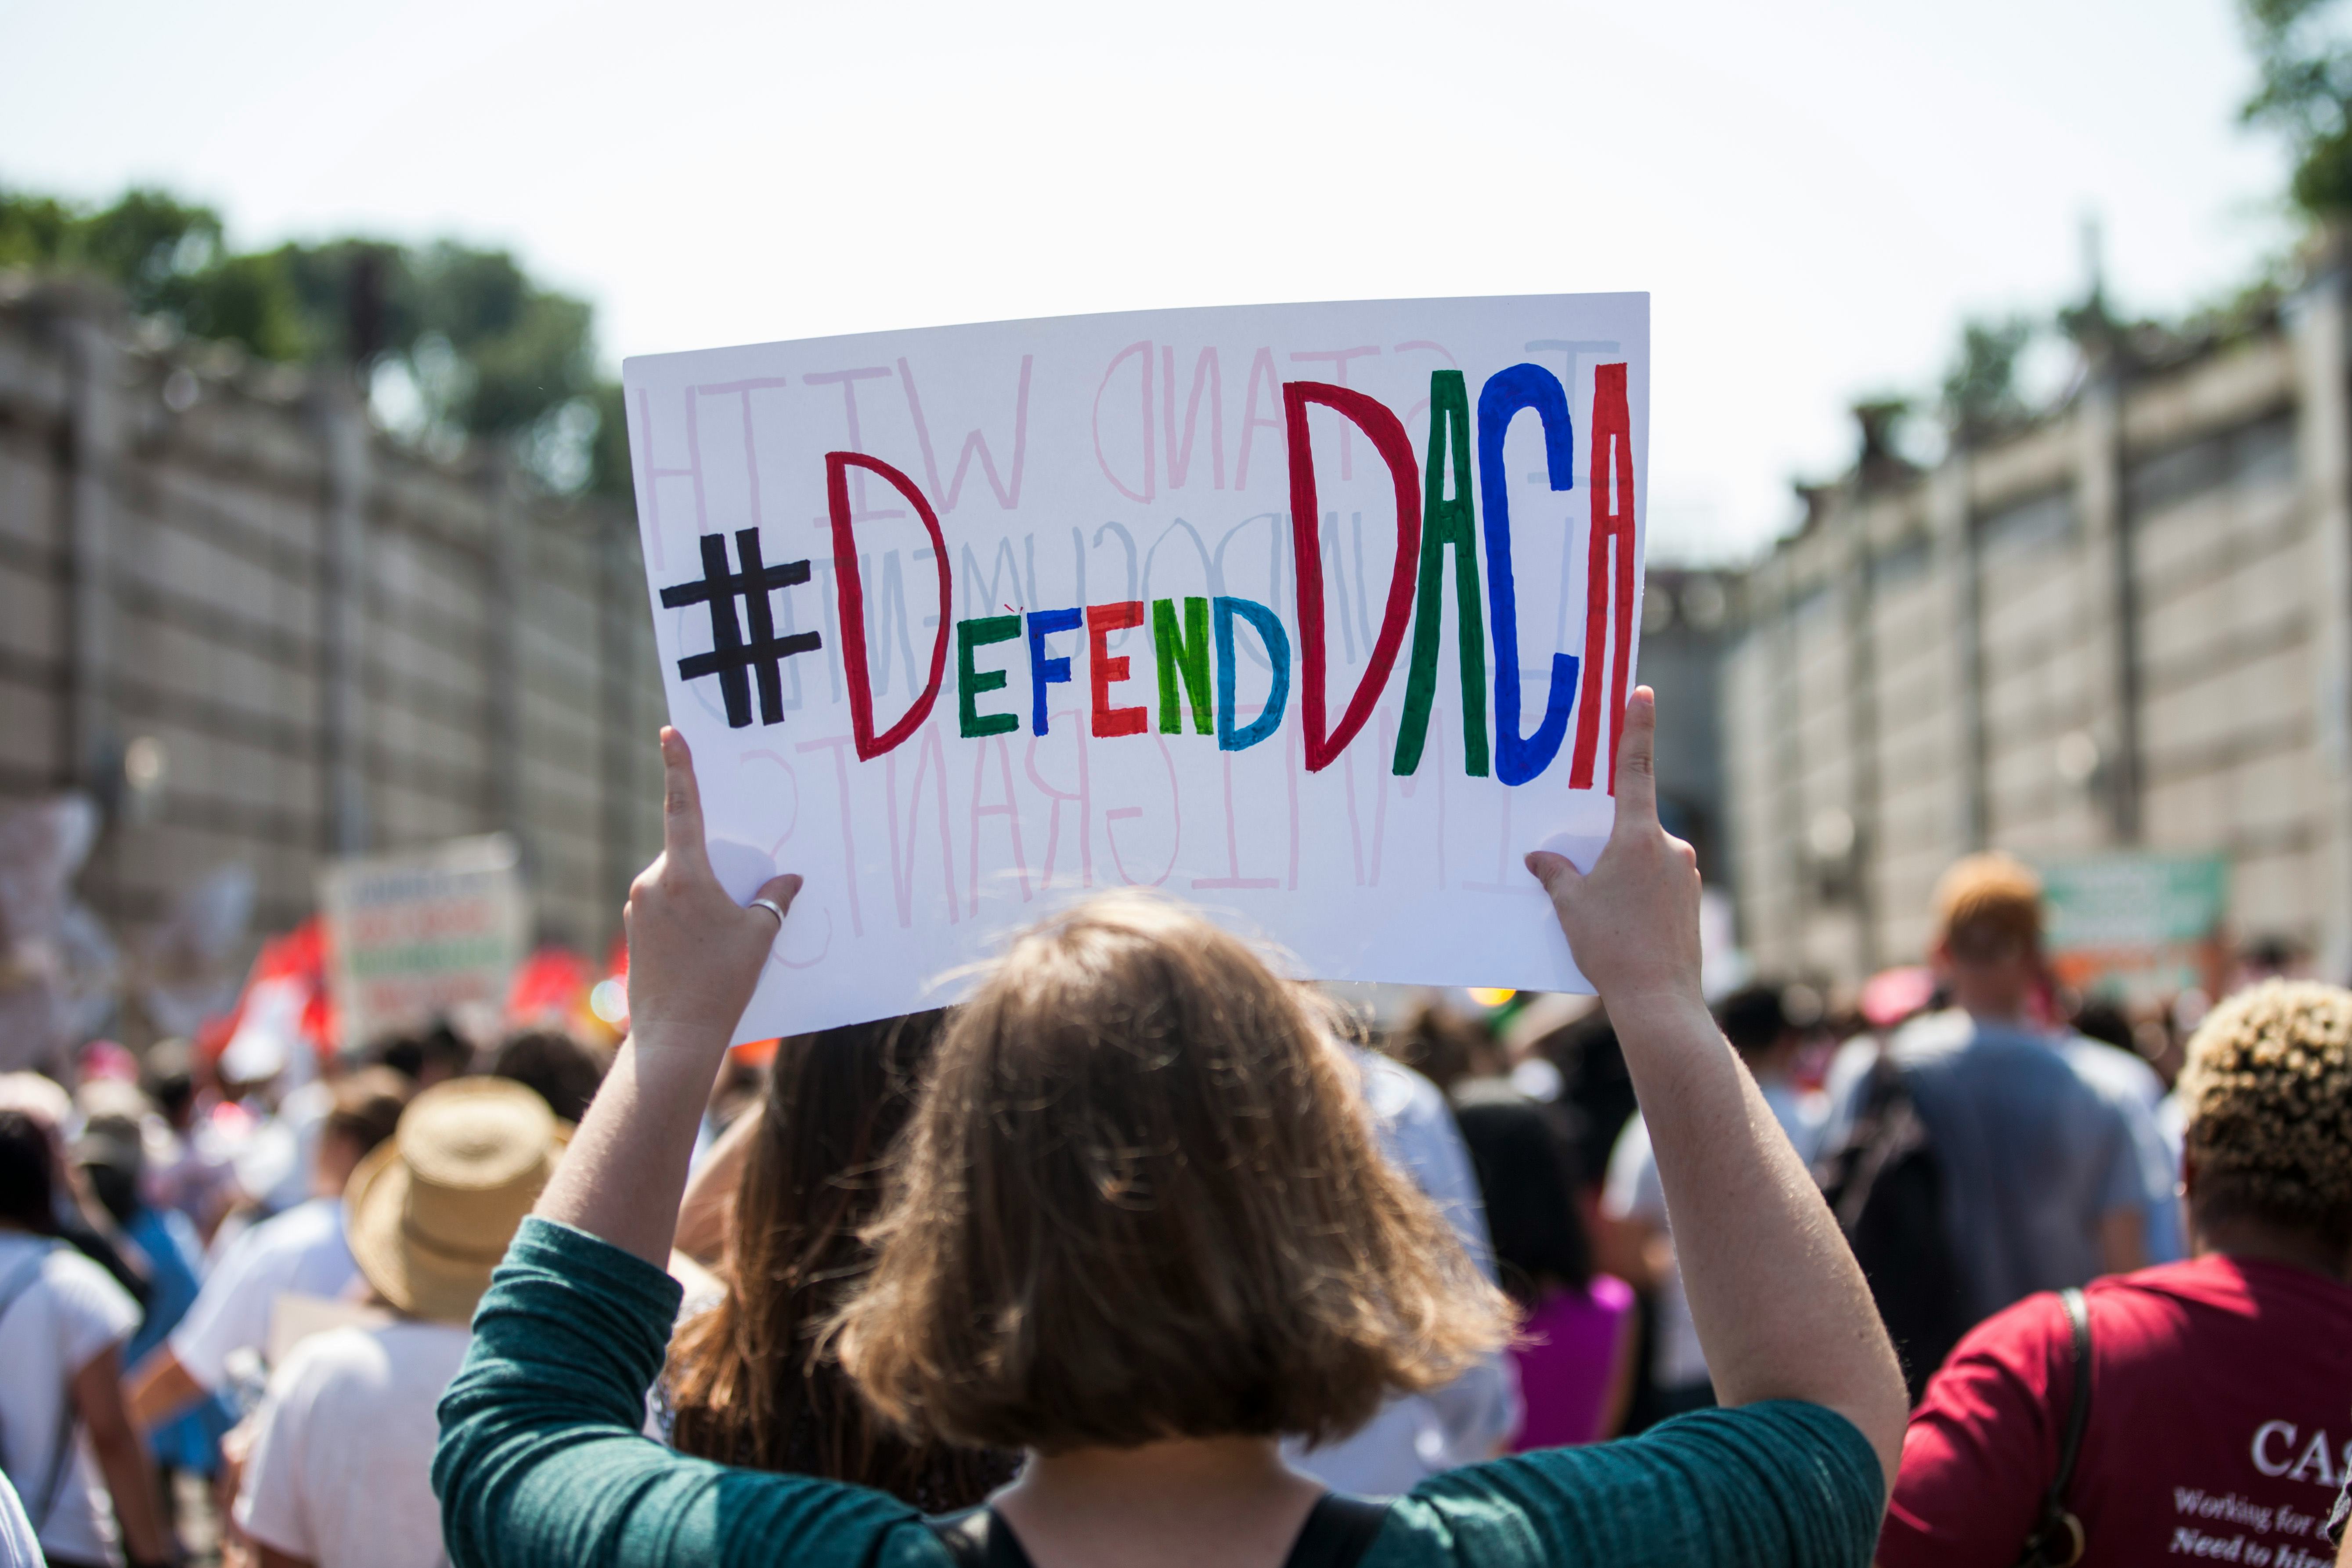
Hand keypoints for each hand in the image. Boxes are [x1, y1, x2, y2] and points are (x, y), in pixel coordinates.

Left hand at [623, 728, 800, 1048]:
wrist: (674, 1036)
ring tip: (726, 932)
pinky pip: (665, 905)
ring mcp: (637, 908)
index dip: (680, 767)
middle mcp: (651, 884)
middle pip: (686, 852)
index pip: (682, 808)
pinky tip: (708, 945)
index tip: (670, 733)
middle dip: (714, 862)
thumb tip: (787, 879)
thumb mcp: (759, 937)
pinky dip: (688, 913)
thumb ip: (774, 899)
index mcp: (682, 875)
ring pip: (676, 881)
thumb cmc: (720, 983)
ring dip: (701, 892)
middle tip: (741, 888)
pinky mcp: (634, 931)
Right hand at [1524, 688, 1702, 1012]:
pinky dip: (1637, 894)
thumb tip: (1542, 859)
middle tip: (1584, 871)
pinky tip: (1620, 925)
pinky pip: (1657, 883)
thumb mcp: (1571, 907)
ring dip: (1621, 873)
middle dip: (1606, 841)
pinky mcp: (1690, 901)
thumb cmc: (1612, 948)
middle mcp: (1670, 848)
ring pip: (1644, 858)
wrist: (1660, 1000)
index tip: (1641, 692)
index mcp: (1638, 837)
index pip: (1635, 769)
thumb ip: (1556, 874)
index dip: (1636, 728)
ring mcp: (1685, 875)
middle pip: (1631, 825)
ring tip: (1601, 914)